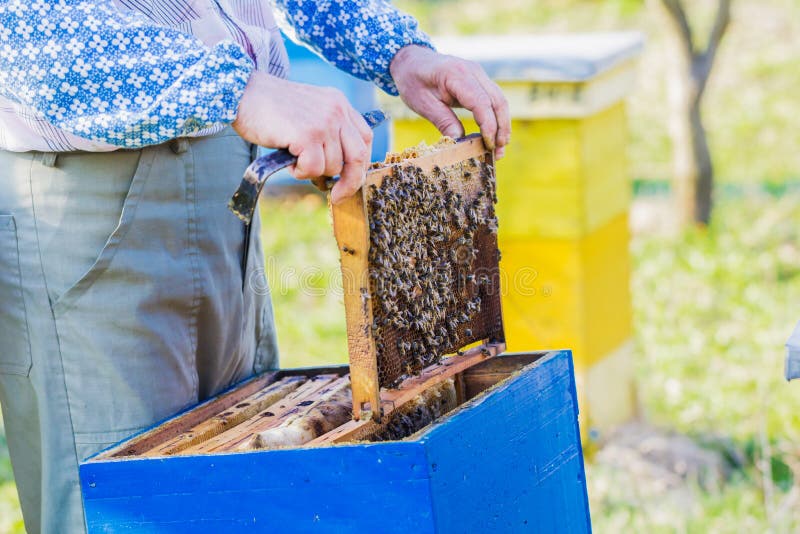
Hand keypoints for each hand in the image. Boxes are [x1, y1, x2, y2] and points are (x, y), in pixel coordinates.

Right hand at [232, 71, 372, 203]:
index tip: (351, 180)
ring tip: (293, 156)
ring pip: (331, 167)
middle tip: (336, 196)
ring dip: (311, 171)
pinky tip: (287, 158)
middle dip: (350, 182)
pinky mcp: (307, 134)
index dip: (360, 164)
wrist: (241, 92)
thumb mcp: (309, 112)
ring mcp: (323, 122)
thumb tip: (339, 172)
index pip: (365, 139)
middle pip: (357, 157)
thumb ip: (327, 133)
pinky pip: (312, 169)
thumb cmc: (270, 108)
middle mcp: (336, 110)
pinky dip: (299, 171)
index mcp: (339, 103)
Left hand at [390, 45, 509, 158]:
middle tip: (498, 153)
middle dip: (501, 129)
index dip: (488, 125)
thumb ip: (443, 121)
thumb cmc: (414, 81)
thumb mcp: (423, 104)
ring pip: (499, 101)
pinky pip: (493, 99)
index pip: (481, 102)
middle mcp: (473, 71)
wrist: (412, 61)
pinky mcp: (479, 80)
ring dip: (502, 125)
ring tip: (499, 149)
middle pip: (497, 101)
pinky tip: (494, 136)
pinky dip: (496, 118)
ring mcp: (478, 74)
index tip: (488, 145)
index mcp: (457, 74)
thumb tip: (460, 142)